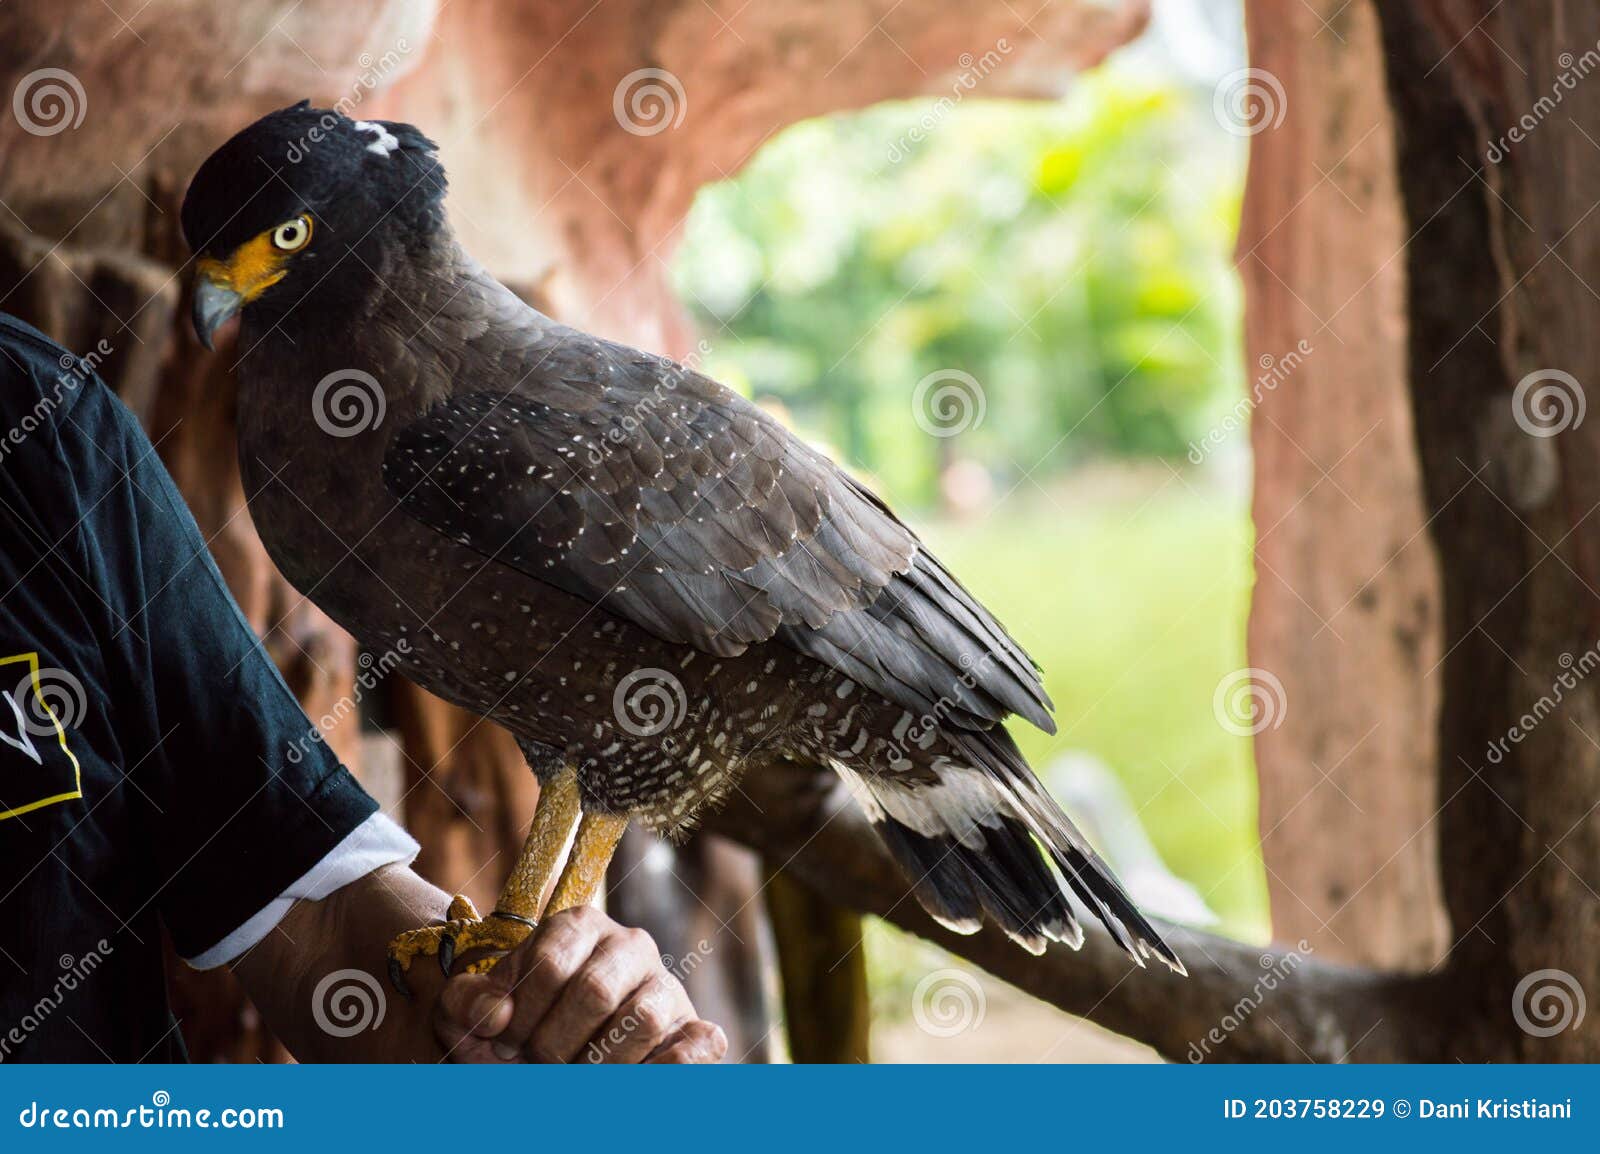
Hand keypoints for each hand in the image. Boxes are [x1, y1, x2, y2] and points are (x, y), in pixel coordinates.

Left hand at [432, 905, 727, 1062]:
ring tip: (577, 1078)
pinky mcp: (696, 1030)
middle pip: (594, 990)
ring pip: (644, 1018)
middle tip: (538, 1065)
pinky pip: (698, 1046)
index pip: (549, 963)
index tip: (506, 1042)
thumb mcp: (478, 1016)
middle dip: (554, 1043)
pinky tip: (629, 1085)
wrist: (557, 1067)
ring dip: (599, 1066)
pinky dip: (666, 1072)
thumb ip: (463, 1005)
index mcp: (578, 926)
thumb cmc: (519, 1034)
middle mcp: (630, 945)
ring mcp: (667, 986)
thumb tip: (495, 1015)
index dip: (520, 1015)